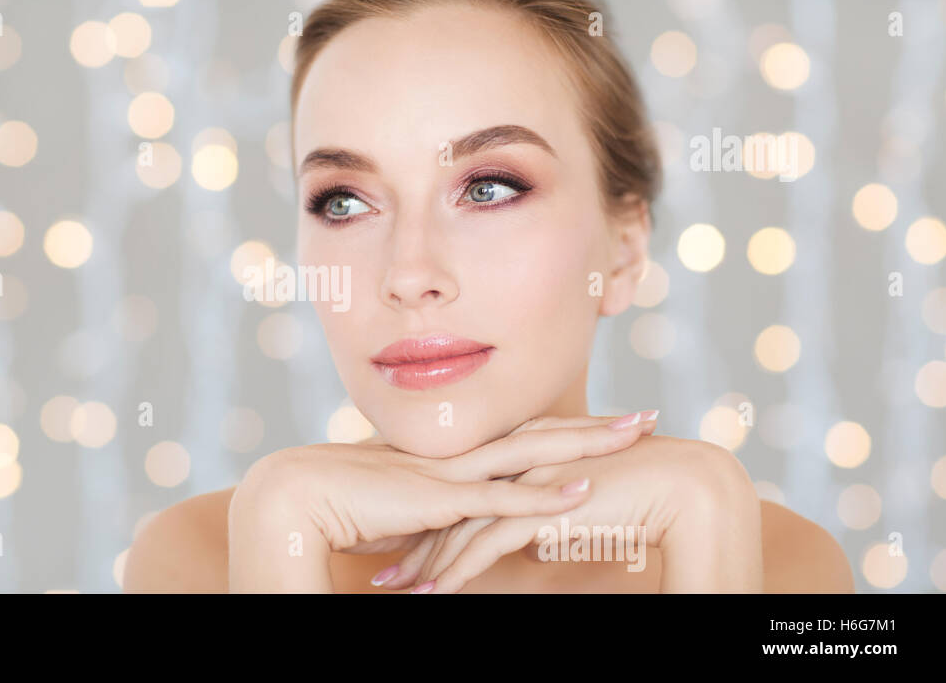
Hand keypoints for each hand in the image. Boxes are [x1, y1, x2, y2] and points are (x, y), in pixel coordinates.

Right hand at [226, 413, 653, 590]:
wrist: (299, 497)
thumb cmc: (344, 507)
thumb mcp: (405, 511)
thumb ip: (434, 517)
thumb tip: (451, 530)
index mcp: (456, 456)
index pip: (525, 436)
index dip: (568, 429)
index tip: (608, 424)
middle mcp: (461, 455)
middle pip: (542, 433)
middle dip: (596, 426)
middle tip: (646, 416)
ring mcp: (452, 473)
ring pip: (534, 452)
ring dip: (587, 445)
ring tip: (635, 435)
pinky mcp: (438, 499)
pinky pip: (501, 498)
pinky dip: (543, 497)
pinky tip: (582, 493)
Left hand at [385, 430, 762, 592]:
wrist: (683, 486)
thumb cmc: (638, 499)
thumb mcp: (580, 513)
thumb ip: (547, 524)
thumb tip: (529, 547)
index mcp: (524, 461)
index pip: (464, 495)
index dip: (432, 525)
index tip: (404, 550)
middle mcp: (517, 466)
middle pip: (450, 508)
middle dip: (413, 543)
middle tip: (382, 572)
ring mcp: (526, 482)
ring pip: (460, 528)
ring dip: (427, 563)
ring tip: (398, 589)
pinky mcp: (540, 506)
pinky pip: (487, 545)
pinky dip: (457, 572)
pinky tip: (436, 594)